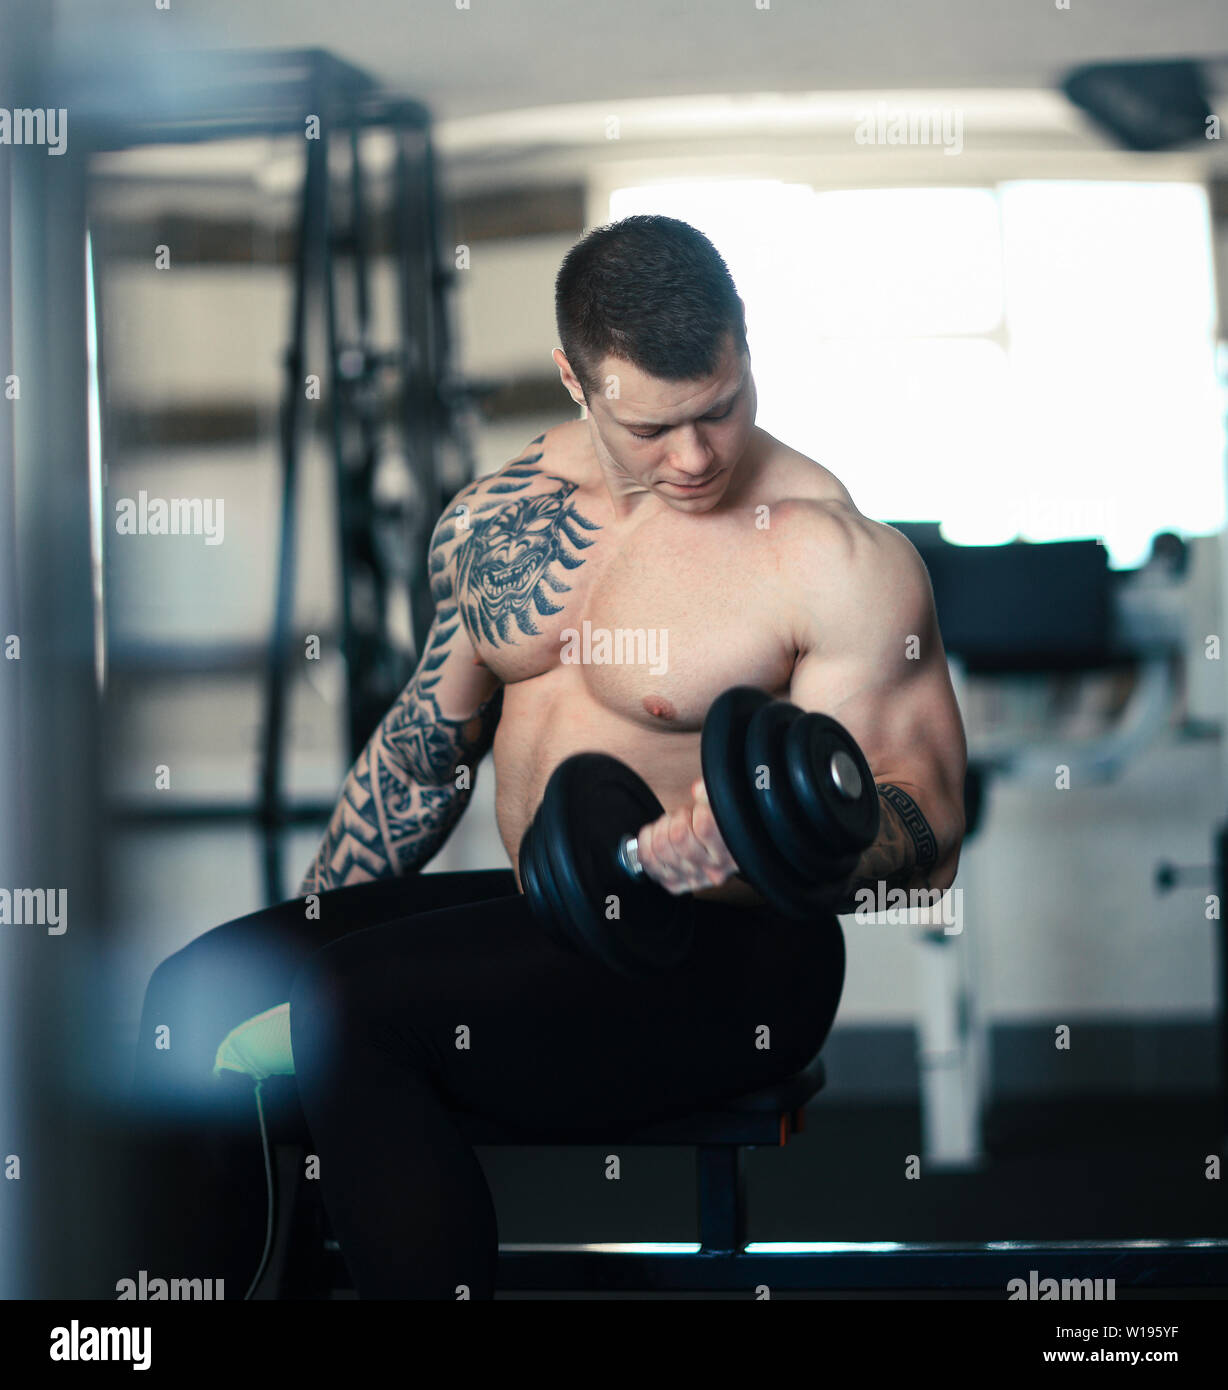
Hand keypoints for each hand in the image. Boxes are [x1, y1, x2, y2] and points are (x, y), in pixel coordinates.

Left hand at [633, 779, 738, 894]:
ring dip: (660, 830)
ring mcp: (693, 878)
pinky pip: (648, 862)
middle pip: (678, 837)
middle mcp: (713, 868)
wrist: (720, 851)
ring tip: (671, 827)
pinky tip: (656, 839)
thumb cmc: (719, 825)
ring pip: (661, 848)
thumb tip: (698, 790)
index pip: (704, 826)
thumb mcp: (721, 805)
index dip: (695, 810)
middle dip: (675, 818)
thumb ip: (712, 794)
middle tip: (682, 817)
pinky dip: (646, 844)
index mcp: (730, 847)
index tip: (698, 809)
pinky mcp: (675, 883)